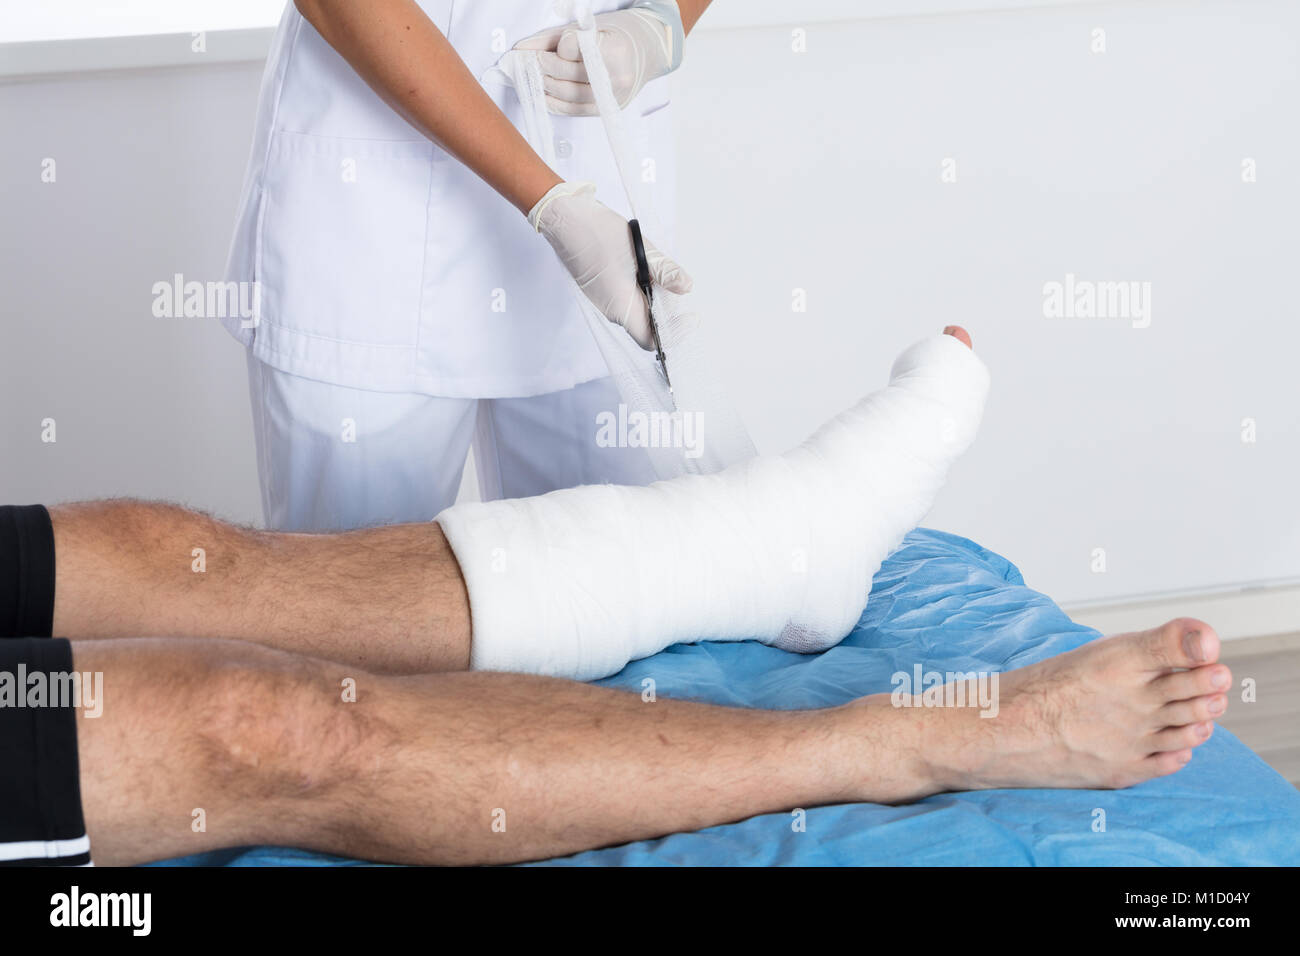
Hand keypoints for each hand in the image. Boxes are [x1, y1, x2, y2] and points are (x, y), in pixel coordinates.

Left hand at [513, 1, 684, 115]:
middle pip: (568, 75)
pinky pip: (576, 111)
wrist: (646, 49)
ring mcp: (613, 96)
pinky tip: (546, 95)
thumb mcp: (587, 27)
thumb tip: (522, 50)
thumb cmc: (617, 34)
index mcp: (613, 49)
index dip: (559, 47)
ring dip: (547, 87)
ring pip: (569, 96)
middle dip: (545, 68)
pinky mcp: (608, 109)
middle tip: (535, 62)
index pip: (571, 49)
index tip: (556, 46)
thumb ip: (552, 38)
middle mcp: (616, 76)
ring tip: (538, 76)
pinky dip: (556, 104)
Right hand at [529, 181, 691, 347]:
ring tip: (659, 274)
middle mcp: (611, 310)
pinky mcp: (599, 289)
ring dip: (653, 298)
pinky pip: (625, 299)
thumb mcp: (642, 251)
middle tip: (677, 289)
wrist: (565, 219)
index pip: (650, 340)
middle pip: (645, 326)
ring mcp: (603, 300)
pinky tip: (643, 268)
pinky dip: (639, 290)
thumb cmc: (599, 234)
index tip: (688, 316)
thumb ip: (665, 273)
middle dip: (666, 313)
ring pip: (636, 310)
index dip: (672, 333)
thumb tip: (686, 287)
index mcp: (621, 308)